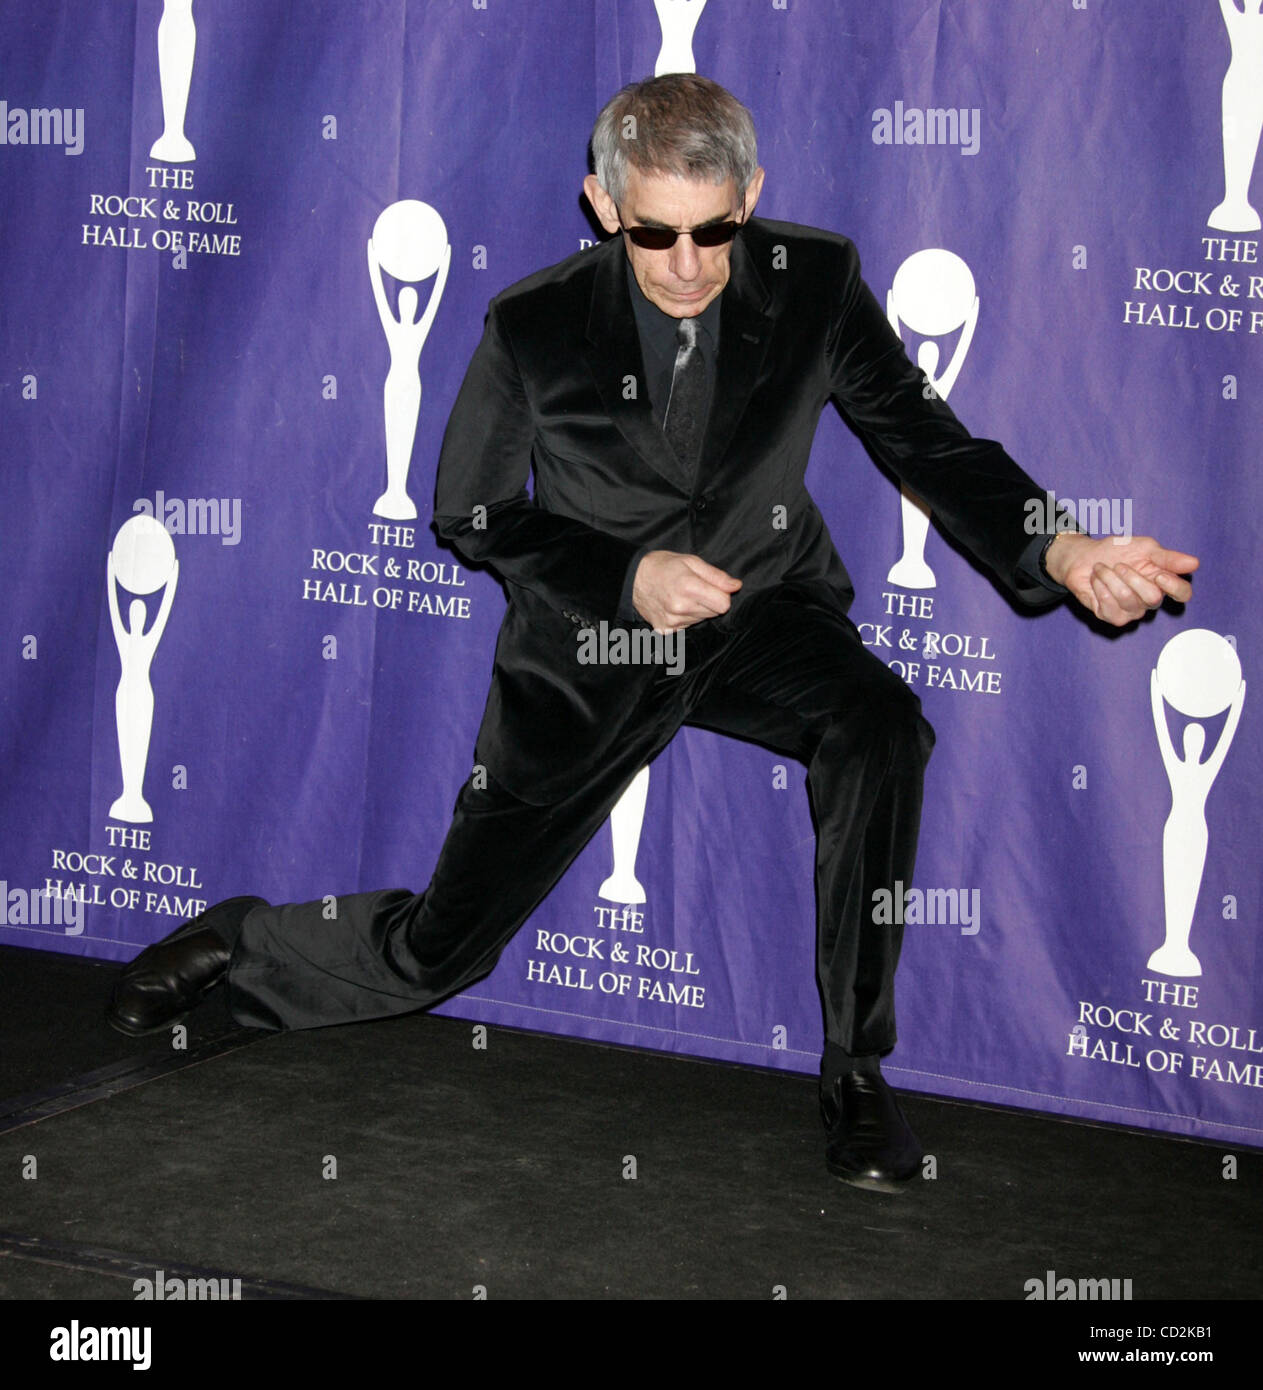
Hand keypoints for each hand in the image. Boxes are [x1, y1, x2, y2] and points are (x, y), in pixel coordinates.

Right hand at [632, 550, 741, 631]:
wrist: (632, 579)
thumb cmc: (662, 566)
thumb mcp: (691, 561)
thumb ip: (716, 576)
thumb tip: (736, 586)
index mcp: (688, 587)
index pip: (724, 604)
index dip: (722, 594)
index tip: (713, 587)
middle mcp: (680, 607)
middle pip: (714, 613)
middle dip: (709, 601)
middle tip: (694, 588)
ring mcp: (672, 621)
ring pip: (701, 620)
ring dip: (697, 609)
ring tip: (682, 595)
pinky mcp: (666, 630)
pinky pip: (687, 626)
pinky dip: (685, 617)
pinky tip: (674, 606)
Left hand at [1044, 533, 1198, 625]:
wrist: (1084, 558)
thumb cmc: (1117, 552)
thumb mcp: (1145, 548)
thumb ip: (1168, 557)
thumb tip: (1194, 564)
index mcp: (1163, 583)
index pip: (1183, 594)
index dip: (1174, 587)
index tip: (1159, 574)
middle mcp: (1150, 600)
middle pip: (1153, 598)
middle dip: (1132, 577)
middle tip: (1118, 565)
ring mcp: (1131, 611)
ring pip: (1128, 600)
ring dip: (1110, 579)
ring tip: (1102, 569)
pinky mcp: (1111, 617)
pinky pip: (1109, 607)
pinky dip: (1099, 588)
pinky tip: (1096, 581)